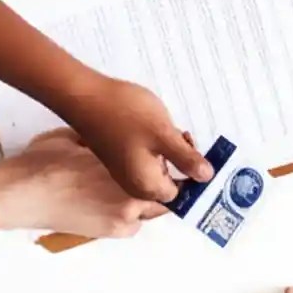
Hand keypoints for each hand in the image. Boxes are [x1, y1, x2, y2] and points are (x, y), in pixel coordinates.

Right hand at [0, 128, 167, 236]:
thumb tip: (124, 137)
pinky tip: (115, 202)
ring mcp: (122, 217)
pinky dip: (131, 214)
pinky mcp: (111, 232)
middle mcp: (130, 195)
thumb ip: (108, 143)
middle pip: (166, 191)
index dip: (174, 161)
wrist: (18, 195)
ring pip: (150, 207)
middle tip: (158, 172)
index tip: (173, 154)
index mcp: (126, 167)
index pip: (169, 167)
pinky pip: (134, 223)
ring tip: (130, 186)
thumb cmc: (44, 162)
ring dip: (147, 198)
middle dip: (165, 182)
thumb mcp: (79, 138)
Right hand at [58, 77, 212, 202]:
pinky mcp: (115, 162)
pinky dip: (151, 151)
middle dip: (179, 164)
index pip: (180, 194)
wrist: (84, 97)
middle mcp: (131, 188)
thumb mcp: (164, 135)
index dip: (191, 174)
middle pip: (167, 185)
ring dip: (166, 156)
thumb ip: (187, 159)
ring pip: (155, 173)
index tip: (192, 149)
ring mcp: (121, 176)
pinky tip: (149, 131)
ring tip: (166, 130)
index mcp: (145, 187)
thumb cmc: (124, 114)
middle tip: (180, 136)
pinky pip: (141, 164)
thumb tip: (208, 177)